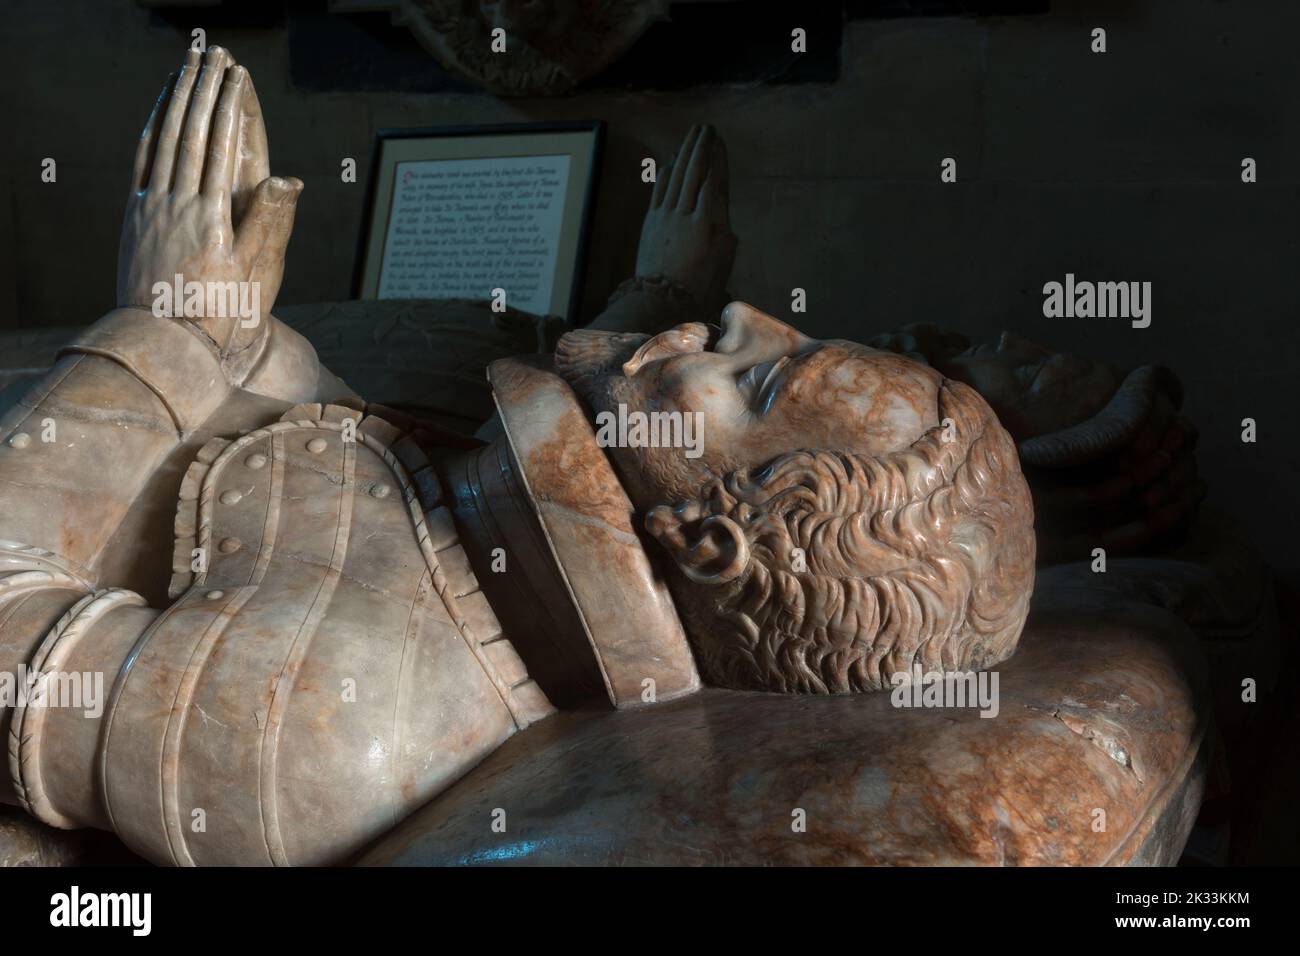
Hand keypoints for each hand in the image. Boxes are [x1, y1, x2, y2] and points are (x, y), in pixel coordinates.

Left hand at [116, 47, 301, 357]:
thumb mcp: (254, 272)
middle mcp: (177, 203)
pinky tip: (158, 113)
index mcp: (211, 215)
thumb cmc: (220, 314)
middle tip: (215, 56)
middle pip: (190, 133)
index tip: (238, 77)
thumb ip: (268, 221)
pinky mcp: (136, 215)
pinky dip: (151, 130)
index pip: (222, 146)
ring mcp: (152, 207)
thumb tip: (287, 180)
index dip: (230, 107)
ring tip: (187, 68)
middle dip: (203, 90)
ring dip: (176, 99)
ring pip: (163, 140)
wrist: (166, 342)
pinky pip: (143, 160)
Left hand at [634, 124, 737, 311]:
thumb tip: (723, 213)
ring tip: (692, 136)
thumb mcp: (722, 260)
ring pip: (676, 176)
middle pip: (694, 172)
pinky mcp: (651, 221)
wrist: (661, 298)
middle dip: (700, 147)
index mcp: (707, 223)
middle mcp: (685, 214)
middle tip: (706, 129)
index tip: (720, 142)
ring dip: (684, 153)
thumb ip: (725, 231)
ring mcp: (666, 216)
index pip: (713, 181)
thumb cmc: (699, 284)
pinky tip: (670, 162)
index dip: (717, 159)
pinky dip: (666, 173)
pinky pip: (659, 190)